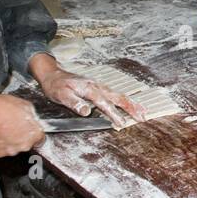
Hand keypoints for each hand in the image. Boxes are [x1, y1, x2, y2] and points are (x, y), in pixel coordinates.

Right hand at [0, 90, 44, 157]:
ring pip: (12, 147)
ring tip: (1, 129)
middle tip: (11, 127)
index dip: (33, 135)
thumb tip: (32, 119)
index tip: (28, 132)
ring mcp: (10, 151)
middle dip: (20, 137)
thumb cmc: (1, 107)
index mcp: (34, 134)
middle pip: (25, 144)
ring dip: (8, 141)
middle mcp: (24, 145)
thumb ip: (32, 117)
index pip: (40, 140)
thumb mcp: (25, 105)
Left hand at [29, 53, 146, 127]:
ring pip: (119, 95)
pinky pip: (115, 94)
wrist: (53, 74)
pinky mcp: (99, 88)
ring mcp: (100, 87)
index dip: (114, 114)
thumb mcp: (61, 95)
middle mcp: (98, 87)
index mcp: (90, 89)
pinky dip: (125, 100)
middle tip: (142, 117)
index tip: (122, 124)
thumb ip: (74, 103)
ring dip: (132, 104)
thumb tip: (87, 112)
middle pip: (119, 97)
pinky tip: (130, 104)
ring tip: (143, 112)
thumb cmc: (56, 86)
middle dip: (132, 107)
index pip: (105, 103)